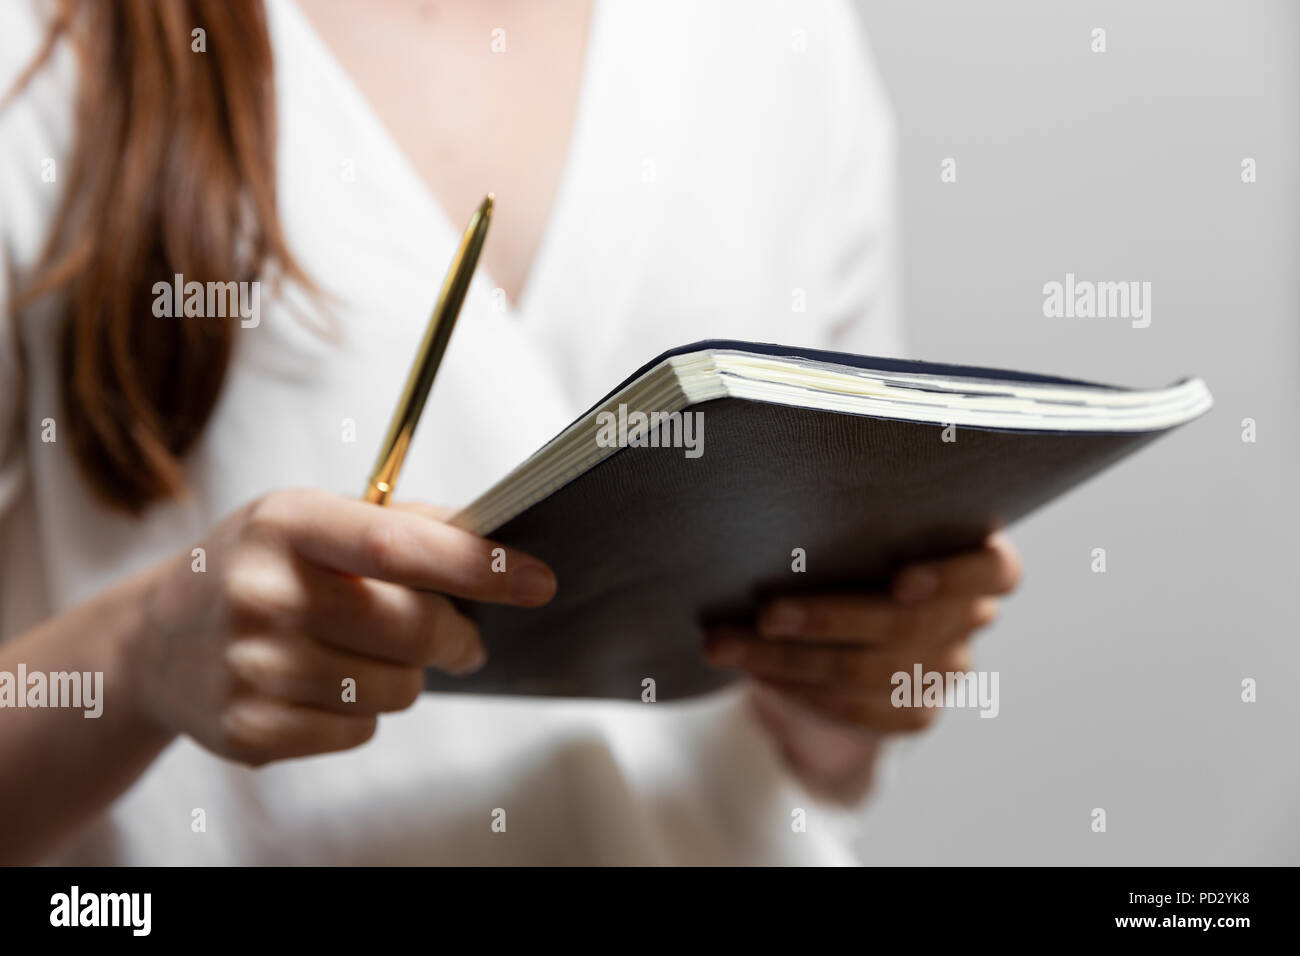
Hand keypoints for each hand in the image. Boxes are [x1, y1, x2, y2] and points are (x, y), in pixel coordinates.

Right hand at [127, 489, 556, 766]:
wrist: (154, 641)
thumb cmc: (260, 567)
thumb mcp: (311, 520)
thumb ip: (402, 525)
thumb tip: (494, 543)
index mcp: (285, 522)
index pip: (398, 545)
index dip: (478, 566)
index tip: (540, 581)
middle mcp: (261, 592)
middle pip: (412, 627)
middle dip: (457, 636)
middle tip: (464, 638)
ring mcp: (249, 666)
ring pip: (396, 688)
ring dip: (406, 675)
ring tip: (366, 655)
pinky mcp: (247, 730)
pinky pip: (359, 733)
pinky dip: (363, 715)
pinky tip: (325, 688)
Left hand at [702, 533, 1020, 798]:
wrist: (857, 622)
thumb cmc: (858, 545)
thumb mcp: (869, 524)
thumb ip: (858, 517)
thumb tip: (785, 503)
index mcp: (978, 559)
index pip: (995, 570)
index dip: (951, 576)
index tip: (901, 581)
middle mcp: (969, 617)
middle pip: (904, 625)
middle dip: (826, 618)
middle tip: (766, 612)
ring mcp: (945, 670)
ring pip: (864, 673)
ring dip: (785, 658)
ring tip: (725, 642)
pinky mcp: (913, 713)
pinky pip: (851, 709)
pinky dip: (795, 687)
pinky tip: (754, 669)